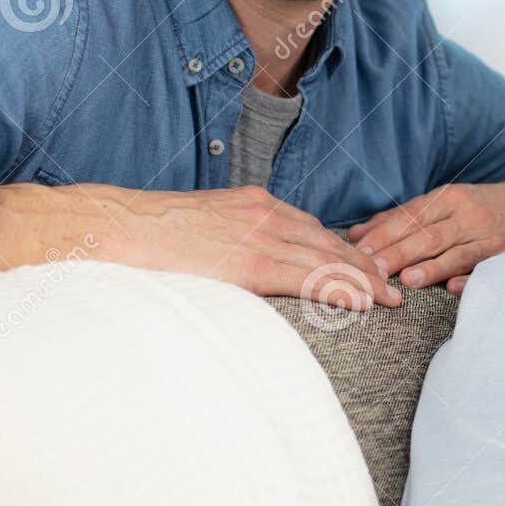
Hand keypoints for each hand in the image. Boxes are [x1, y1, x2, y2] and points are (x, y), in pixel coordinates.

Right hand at [0, 182, 400, 309]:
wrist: (109, 228)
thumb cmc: (143, 236)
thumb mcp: (197, 232)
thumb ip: (226, 246)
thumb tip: (235, 270)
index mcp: (252, 206)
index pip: (311, 229)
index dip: (343, 250)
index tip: (367, 268)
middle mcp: (263, 214)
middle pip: (329, 241)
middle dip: (365, 264)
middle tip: (395, 285)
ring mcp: (258, 234)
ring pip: (326, 257)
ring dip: (363, 278)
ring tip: (390, 298)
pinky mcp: (248, 259)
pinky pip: (306, 273)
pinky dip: (340, 285)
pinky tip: (363, 300)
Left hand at [347, 175, 504, 293]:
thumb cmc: (478, 209)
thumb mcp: (444, 204)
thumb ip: (402, 218)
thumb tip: (355, 234)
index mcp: (449, 198)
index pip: (410, 215)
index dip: (384, 233)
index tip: (358, 251)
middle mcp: (469, 214)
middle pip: (428, 233)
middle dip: (399, 251)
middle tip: (372, 269)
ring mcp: (490, 234)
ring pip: (456, 251)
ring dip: (432, 266)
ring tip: (408, 279)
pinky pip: (488, 268)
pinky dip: (471, 278)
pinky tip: (454, 289)